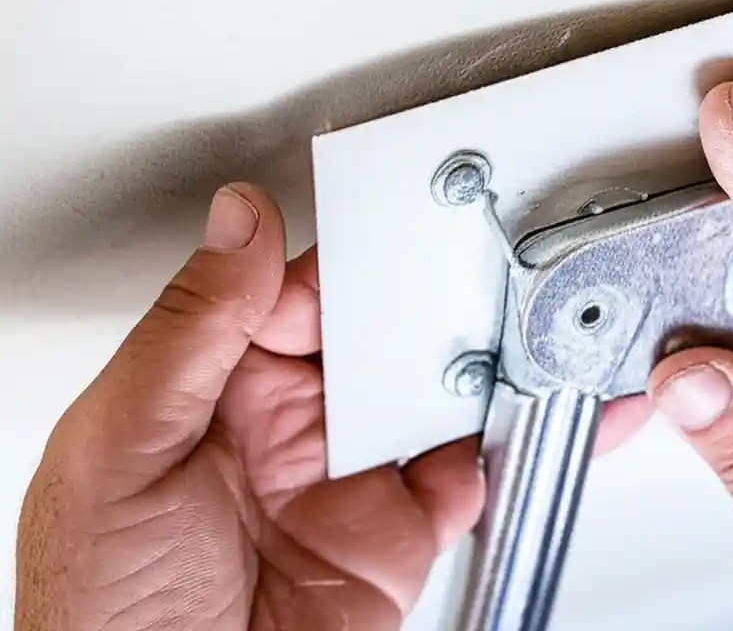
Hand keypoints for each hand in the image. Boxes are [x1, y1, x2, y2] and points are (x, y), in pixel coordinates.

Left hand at [17, 185, 648, 628]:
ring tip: (545, 318)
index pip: (298, 293)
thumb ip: (190, 333)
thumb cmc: (103, 609)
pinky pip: (473, 472)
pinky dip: (519, 442)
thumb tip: (237, 225)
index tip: (401, 222)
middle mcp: (290, 425)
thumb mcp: (120, 449)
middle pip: (382, 335)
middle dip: (436, 298)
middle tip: (486, 264)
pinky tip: (547, 410)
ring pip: (437, 395)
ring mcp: (352, 477)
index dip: (352, 256)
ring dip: (491, 361)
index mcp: (215, 388)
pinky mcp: (403, 533)